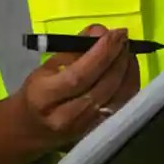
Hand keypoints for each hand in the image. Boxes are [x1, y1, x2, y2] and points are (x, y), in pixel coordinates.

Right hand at [10, 24, 140, 148]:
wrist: (33, 128)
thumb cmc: (38, 92)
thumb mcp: (47, 67)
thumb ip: (73, 49)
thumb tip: (100, 32)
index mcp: (44, 96)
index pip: (78, 75)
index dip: (101, 54)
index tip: (114, 34)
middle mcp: (65, 116)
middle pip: (101, 87)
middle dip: (117, 59)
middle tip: (124, 38)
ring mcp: (84, 127)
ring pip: (116, 98)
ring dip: (128, 71)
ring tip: (127, 51)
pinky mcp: (98, 131)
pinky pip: (122, 106)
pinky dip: (129, 85)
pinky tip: (129, 69)